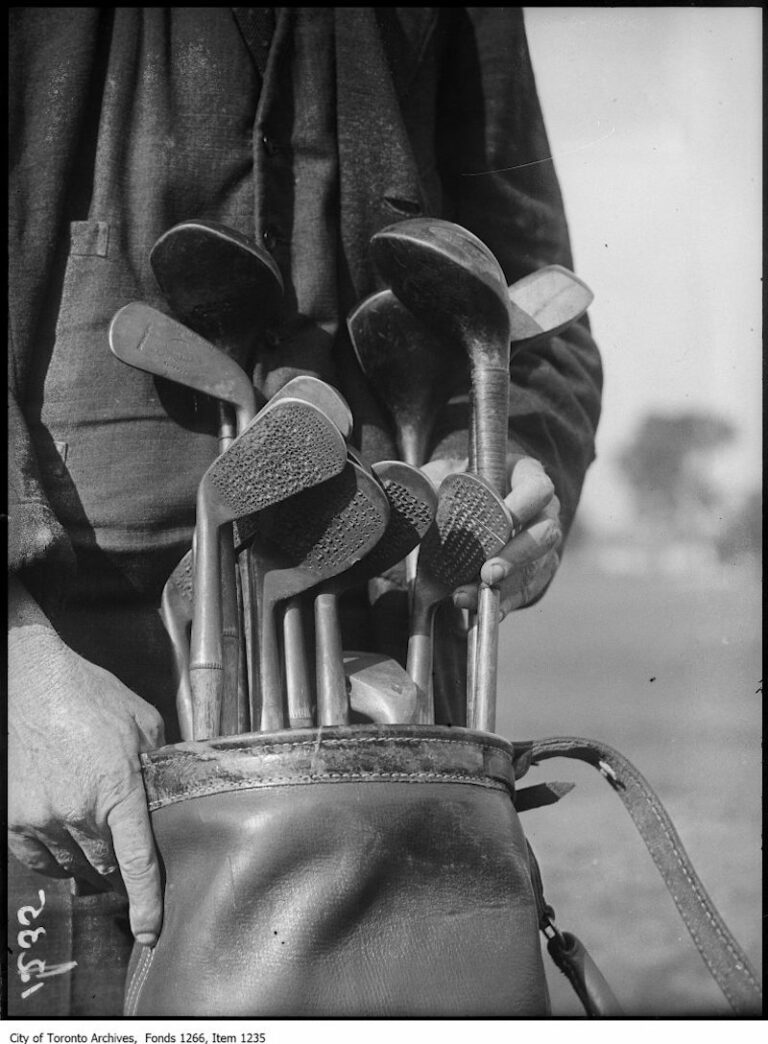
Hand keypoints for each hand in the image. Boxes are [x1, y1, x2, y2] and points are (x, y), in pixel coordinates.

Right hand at [8, 578, 165, 946]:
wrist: (30, 679)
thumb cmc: (88, 695)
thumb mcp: (142, 722)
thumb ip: (158, 760)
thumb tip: (171, 785)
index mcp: (119, 789)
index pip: (138, 860)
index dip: (145, 901)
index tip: (149, 930)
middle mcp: (80, 811)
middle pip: (107, 863)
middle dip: (119, 861)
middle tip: (122, 844)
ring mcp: (42, 817)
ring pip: (72, 862)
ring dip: (86, 856)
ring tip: (90, 826)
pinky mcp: (14, 817)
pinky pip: (37, 857)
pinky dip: (53, 855)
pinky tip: (62, 836)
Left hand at [421, 454, 561, 618]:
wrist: (472, 503)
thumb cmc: (464, 483)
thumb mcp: (448, 472)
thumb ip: (438, 479)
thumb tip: (424, 494)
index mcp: (526, 478)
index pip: (539, 488)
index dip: (527, 502)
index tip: (507, 515)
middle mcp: (542, 512)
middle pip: (545, 534)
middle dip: (517, 556)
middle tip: (489, 571)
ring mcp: (541, 545)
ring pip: (535, 568)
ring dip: (504, 586)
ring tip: (467, 595)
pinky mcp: (533, 573)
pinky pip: (524, 592)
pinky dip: (501, 604)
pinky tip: (479, 610)